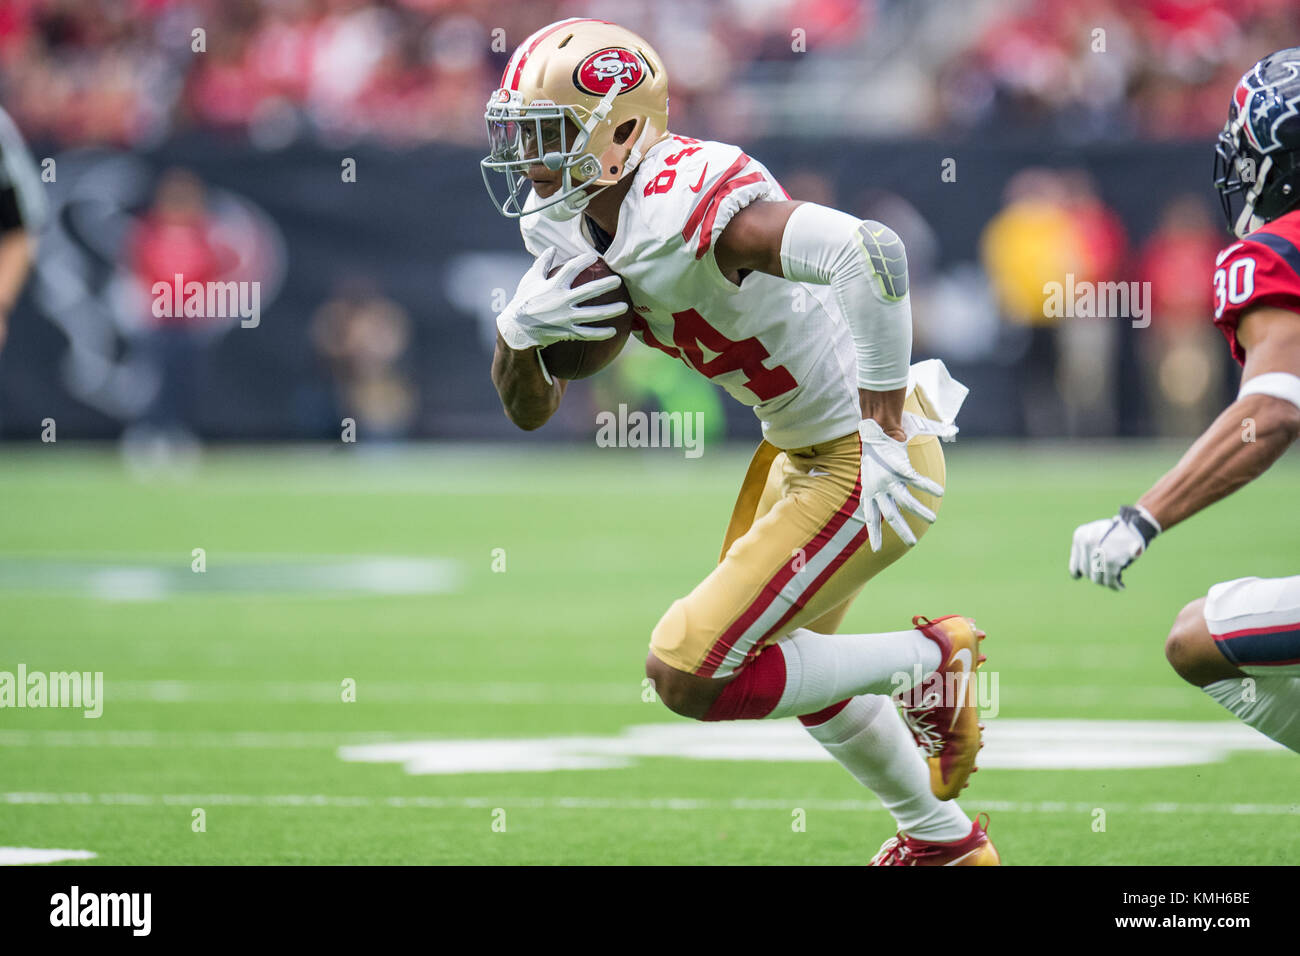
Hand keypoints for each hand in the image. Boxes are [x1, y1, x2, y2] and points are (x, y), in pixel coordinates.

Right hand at [496, 247, 627, 351]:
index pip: (573, 268)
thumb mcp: (530, 279)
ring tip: (624, 306)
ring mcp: (566, 317)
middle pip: (590, 290)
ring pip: (593, 314)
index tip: (594, 257)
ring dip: (610, 310)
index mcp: (554, 285)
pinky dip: (600, 334)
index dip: (584, 260)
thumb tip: (552, 248)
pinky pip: (587, 333)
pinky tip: (613, 332)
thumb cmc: (523, 301)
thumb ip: (543, 263)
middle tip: (619, 280)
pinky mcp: (567, 332)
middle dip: (606, 284)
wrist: (517, 328)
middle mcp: (563, 300)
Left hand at [856, 418, 942, 551]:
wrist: (877, 432)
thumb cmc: (875, 456)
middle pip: (890, 514)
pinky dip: (928, 486)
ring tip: (932, 519)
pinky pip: (916, 480)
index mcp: (870, 492)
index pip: (870, 518)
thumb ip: (875, 493)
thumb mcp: (870, 478)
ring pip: (906, 500)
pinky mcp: (900, 467)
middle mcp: (878, 489)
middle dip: (901, 530)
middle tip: (912, 544)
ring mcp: (889, 479)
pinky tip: (939, 491)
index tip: (877, 550)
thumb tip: (876, 503)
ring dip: (919, 511)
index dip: (874, 534)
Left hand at [1068, 505, 1159, 590]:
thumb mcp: (1096, 533)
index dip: (1078, 572)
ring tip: (1112, 580)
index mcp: (1080, 535)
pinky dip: (1115, 585)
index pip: (1075, 563)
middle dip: (1096, 575)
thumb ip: (1085, 549)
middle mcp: (1086, 542)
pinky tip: (1120, 587)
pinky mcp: (1111, 561)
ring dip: (1105, 581)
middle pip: (1086, 571)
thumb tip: (1077, 574)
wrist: (1137, 525)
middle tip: (1105, 576)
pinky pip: (1110, 580)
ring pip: (1096, 578)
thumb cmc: (1116, 532)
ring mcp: (1098, 552)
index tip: (1081, 576)